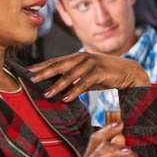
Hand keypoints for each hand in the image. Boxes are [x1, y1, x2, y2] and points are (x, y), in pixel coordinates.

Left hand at [28, 52, 150, 101]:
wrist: (129, 72)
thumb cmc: (107, 75)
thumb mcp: (87, 77)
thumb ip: (74, 80)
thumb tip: (59, 89)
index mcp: (77, 57)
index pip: (55, 61)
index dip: (41, 66)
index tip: (28, 73)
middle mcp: (82, 57)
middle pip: (59, 65)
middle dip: (43, 73)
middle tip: (30, 81)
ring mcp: (91, 63)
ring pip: (70, 75)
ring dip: (57, 86)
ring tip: (46, 94)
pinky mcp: (100, 72)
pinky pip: (84, 83)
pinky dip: (74, 91)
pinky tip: (66, 99)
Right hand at [81, 121, 138, 156]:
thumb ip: (115, 154)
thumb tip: (120, 135)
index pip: (98, 138)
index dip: (108, 128)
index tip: (120, 121)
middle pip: (96, 142)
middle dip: (108, 132)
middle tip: (121, 127)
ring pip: (96, 155)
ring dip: (111, 150)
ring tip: (126, 152)